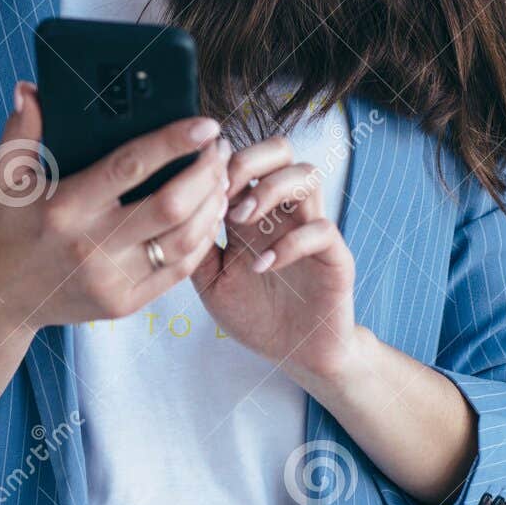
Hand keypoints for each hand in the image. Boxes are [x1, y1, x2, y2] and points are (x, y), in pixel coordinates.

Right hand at [0, 82, 230, 330]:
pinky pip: (180, 271)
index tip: (204, 124)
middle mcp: (91, 245)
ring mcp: (112, 279)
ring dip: (212, 204)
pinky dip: (203, 239)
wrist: (1, 297)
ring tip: (220, 176)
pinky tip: (210, 213)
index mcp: (65, 207)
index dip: (173, 142)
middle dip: (205, 172)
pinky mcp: (125, 303)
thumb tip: (32, 89)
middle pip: (170, 206)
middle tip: (218, 147)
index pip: (130, 167)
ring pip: (183, 240)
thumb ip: (21, 130)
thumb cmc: (8, 227)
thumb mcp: (5, 176)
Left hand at [189, 132, 361, 388]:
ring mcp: (311, 229)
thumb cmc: (253, 314)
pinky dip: (290, 242)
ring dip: (270, 190)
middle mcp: (284, 212)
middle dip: (250, 159)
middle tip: (224, 190)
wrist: (295, 354)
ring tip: (240, 221)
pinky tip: (263, 264)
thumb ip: (195, 247)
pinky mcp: (334, 256)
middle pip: (281, 150)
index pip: (246, 159)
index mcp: (254, 212)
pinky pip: (322, 229)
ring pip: (307, 175)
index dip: (221, 160)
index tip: (197, 183)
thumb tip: (171, 212)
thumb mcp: (210, 281)